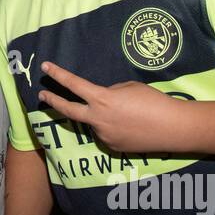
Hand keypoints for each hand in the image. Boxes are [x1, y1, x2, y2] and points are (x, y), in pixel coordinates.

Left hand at [38, 62, 190, 153]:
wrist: (172, 128)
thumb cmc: (153, 101)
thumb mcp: (128, 88)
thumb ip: (109, 93)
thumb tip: (101, 100)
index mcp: (101, 99)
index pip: (73, 84)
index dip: (58, 74)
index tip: (45, 67)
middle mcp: (97, 119)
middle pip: (67, 110)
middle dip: (53, 101)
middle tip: (42, 96)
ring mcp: (103, 136)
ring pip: (94, 123)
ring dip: (101, 117)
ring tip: (126, 114)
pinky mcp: (112, 148)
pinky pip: (106, 134)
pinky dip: (112, 128)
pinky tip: (130, 126)